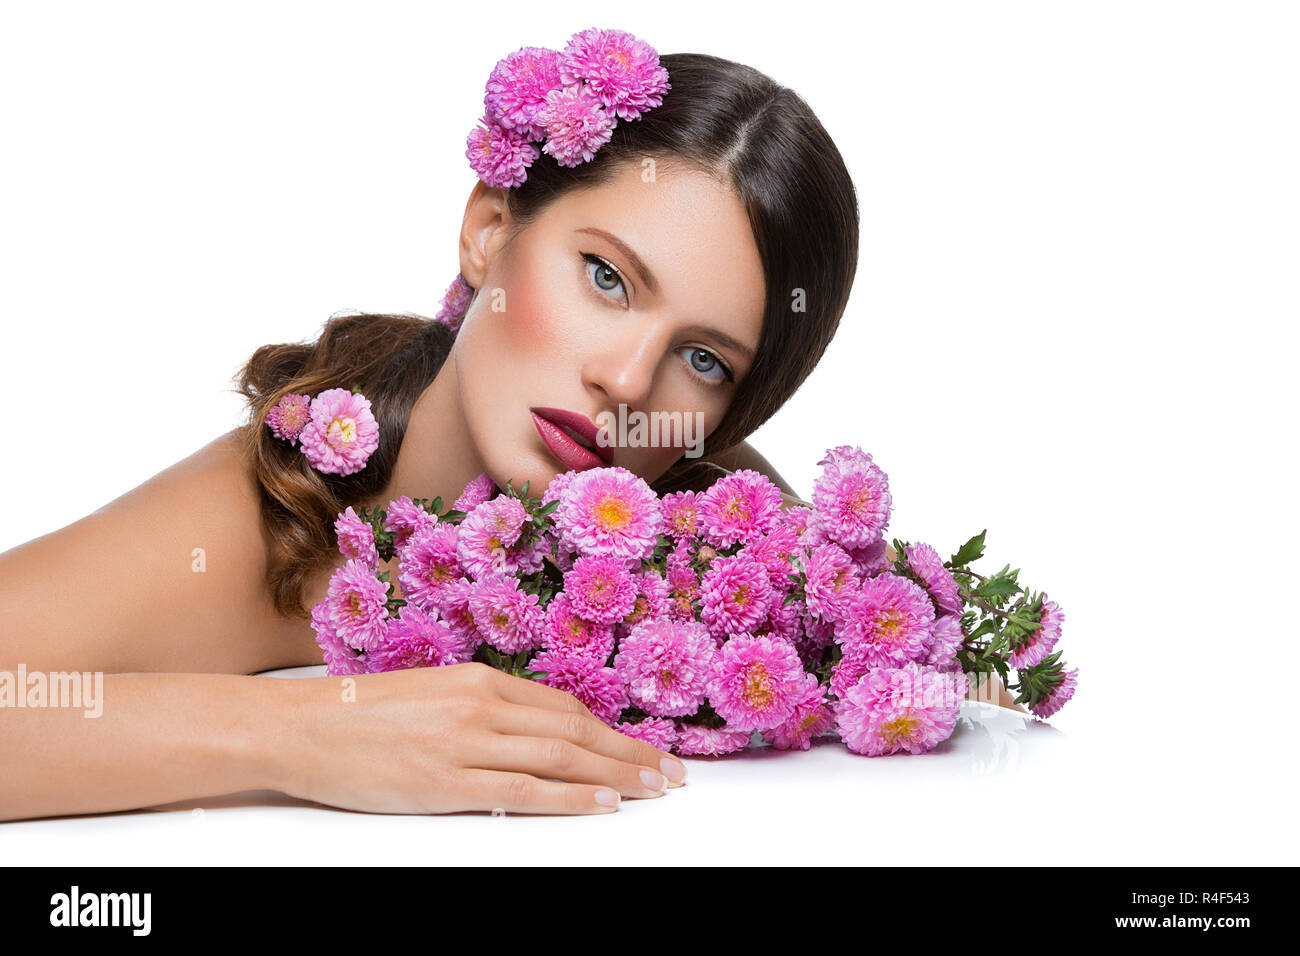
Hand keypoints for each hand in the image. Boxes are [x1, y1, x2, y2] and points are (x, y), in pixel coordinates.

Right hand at [275, 662, 686, 814]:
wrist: (302, 727)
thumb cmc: (360, 714)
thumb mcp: (433, 694)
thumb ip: (484, 709)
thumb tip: (533, 733)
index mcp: (480, 680)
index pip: (564, 708)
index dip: (612, 731)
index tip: (644, 748)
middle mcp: (483, 705)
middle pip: (576, 730)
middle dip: (631, 753)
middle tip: (671, 773)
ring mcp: (468, 743)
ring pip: (562, 757)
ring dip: (617, 774)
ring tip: (654, 789)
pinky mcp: (449, 782)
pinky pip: (526, 791)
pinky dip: (571, 797)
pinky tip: (603, 804)